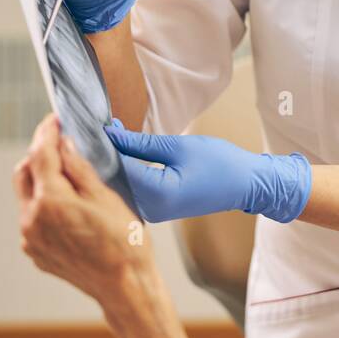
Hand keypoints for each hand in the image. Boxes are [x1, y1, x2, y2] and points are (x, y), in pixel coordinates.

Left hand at [14, 114, 155, 310]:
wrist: (124, 286)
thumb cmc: (124, 241)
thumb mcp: (107, 195)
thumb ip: (79, 167)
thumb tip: (64, 143)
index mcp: (51, 201)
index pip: (40, 154)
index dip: (47, 131)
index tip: (55, 118)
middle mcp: (32, 219)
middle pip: (24, 172)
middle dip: (40, 154)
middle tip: (62, 144)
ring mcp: (31, 238)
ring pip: (27, 196)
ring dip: (42, 180)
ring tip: (70, 177)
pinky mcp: (36, 252)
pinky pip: (33, 219)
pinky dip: (46, 205)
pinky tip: (70, 207)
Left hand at [104, 119, 311, 223]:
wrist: (245, 185)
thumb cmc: (220, 164)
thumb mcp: (179, 146)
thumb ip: (140, 143)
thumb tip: (110, 134)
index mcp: (157, 194)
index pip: (117, 167)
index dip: (103, 144)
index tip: (93, 124)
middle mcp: (150, 209)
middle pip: (113, 180)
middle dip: (103, 153)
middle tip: (97, 127)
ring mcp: (152, 213)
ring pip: (119, 186)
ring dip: (111, 161)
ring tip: (108, 136)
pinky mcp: (154, 210)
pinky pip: (130, 190)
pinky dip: (123, 170)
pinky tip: (121, 151)